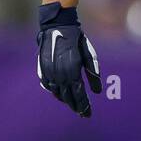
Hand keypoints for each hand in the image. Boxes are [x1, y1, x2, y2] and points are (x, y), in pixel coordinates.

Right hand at [37, 2, 101, 116]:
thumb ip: (93, 73)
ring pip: (57, 93)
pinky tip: (60, 94)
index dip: (83, 105)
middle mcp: (59, 74)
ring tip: (73, 105)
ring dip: (65, 100)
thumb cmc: (76, 39)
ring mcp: (49, 72)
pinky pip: (48, 86)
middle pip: (67, 97)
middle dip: (75, 106)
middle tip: (82, 113)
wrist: (57, 26)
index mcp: (72, 70)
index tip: (88, 114)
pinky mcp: (43, 69)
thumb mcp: (88, 54)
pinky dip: (55, 92)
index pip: (78, 94)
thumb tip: (97, 91)